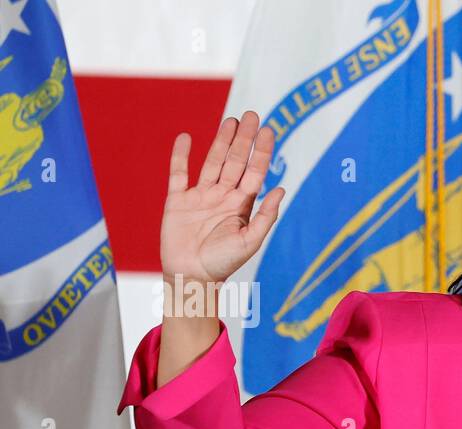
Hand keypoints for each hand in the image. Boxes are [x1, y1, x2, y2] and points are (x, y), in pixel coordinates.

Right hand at [160, 110, 284, 285]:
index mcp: (241, 205)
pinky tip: (187, 137)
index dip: (261, 151)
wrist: (192, 276)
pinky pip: (178, 173)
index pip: (254, 171)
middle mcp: (222, 196)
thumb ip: (266, 215)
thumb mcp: (250, 241)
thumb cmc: (223, 263)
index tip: (268, 129)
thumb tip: (280, 189)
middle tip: (252, 115)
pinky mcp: (178, 201)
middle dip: (244, 139)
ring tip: (230, 121)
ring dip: (221, 141)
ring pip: (212, 162)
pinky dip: (181, 155)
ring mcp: (200, 197)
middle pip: (235, 161)